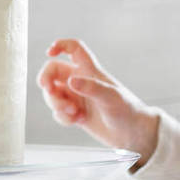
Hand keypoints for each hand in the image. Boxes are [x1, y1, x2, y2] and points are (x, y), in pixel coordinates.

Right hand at [38, 38, 159, 168]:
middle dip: (47, 80)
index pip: (74, 49)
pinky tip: (76, 121)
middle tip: (49, 90)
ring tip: (72, 112)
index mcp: (91, 70)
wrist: (132, 134)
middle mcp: (82, 81)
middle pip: (54, 71)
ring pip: (53, 93)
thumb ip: (91, 88)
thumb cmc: (127, 111)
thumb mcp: (111, 97)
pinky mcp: (75, 113)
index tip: (49, 52)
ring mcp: (77, 97)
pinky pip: (57, 112)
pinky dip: (62, 117)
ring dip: (56, 103)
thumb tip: (71, 81)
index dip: (60, 45)